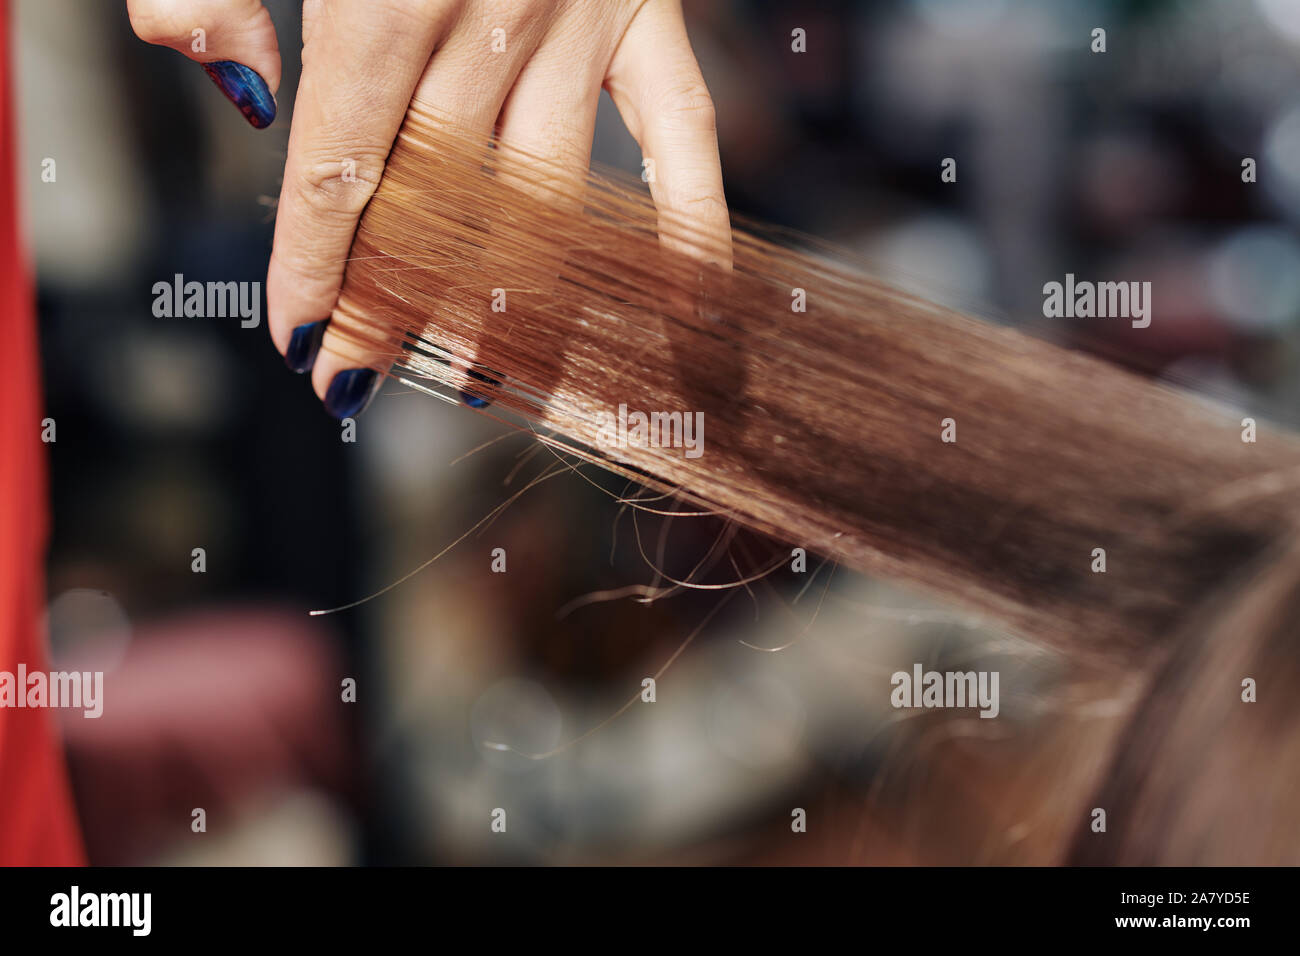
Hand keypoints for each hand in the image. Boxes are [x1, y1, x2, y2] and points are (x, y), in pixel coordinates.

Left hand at [128, 0, 730, 417]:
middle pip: (434, 202)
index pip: (339, 168)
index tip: (302, 346)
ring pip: (545, 195)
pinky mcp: (651, 8)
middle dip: (394, 300)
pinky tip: (683, 308)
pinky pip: (681, 135)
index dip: (316, 267)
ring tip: (481, 379)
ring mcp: (584, 20)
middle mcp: (489, 16)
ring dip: (511, 297)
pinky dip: (689, 224)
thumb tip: (227, 82)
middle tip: (367, 379)